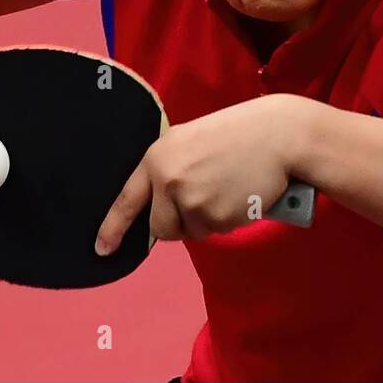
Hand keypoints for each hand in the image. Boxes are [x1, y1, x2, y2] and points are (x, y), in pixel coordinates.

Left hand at [95, 94, 315, 253]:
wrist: (281, 135)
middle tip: (207, 199)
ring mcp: (190, 200)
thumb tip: (164, 205)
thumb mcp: (193, 140)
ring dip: (208, 220)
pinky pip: (216, 231)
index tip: (101, 248)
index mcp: (158, 156)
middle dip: (180, 223)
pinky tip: (241, 195)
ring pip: (191, 231)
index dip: (113, 227)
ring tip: (229, 188)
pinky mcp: (214, 217)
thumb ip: (172, 168)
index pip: (127, 198)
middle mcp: (167, 180)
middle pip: (161, 227)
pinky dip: (228, 220)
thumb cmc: (241, 134)